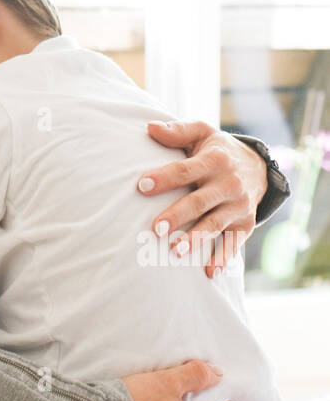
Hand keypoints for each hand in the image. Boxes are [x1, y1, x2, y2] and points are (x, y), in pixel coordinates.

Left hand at [138, 120, 267, 277]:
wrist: (258, 167)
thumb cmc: (217, 150)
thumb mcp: (202, 133)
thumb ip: (177, 131)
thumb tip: (149, 128)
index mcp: (215, 160)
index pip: (185, 170)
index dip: (164, 178)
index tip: (141, 186)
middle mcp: (229, 184)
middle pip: (200, 201)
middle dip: (178, 214)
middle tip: (155, 227)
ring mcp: (239, 206)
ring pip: (215, 224)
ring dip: (197, 239)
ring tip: (176, 251)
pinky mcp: (245, 224)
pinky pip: (234, 243)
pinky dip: (223, 258)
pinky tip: (209, 272)